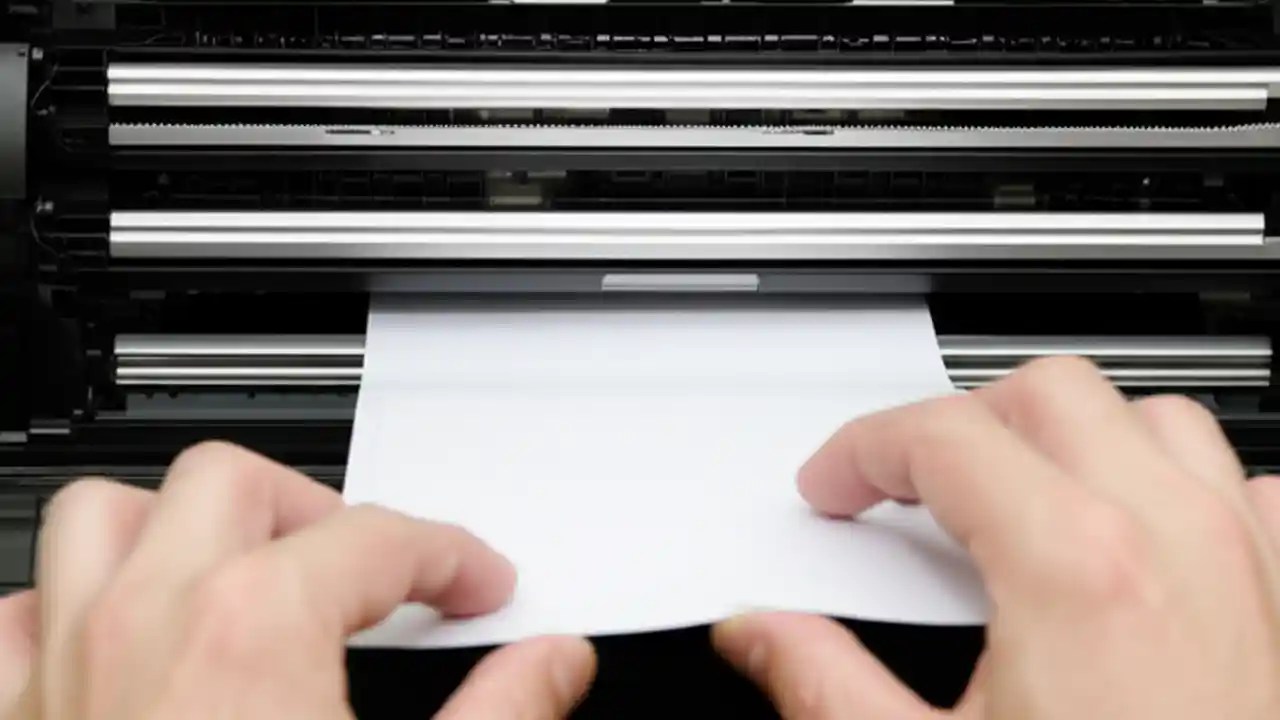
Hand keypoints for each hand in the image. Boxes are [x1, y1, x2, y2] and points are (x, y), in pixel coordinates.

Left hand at [0, 441, 594, 718]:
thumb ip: (504, 716)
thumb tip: (554, 663)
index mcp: (252, 633)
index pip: (378, 538)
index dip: (450, 553)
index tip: (480, 587)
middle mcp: (143, 630)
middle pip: (233, 483)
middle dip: (320, 507)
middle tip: (374, 570)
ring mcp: (62, 676)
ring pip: (103, 521)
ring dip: (181, 524)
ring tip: (249, 568)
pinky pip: (19, 622)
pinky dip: (71, 608)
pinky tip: (124, 643)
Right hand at [712, 356, 1279, 718]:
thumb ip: (824, 686)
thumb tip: (759, 636)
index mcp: (1073, 570)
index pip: (942, 437)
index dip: (863, 449)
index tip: (835, 488)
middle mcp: (1173, 542)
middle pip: (1048, 394)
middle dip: (960, 422)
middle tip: (909, 487)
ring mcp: (1249, 566)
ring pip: (1155, 421)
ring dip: (1071, 435)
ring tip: (1015, 494)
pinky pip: (1246, 493)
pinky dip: (1183, 486)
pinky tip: (1142, 538)